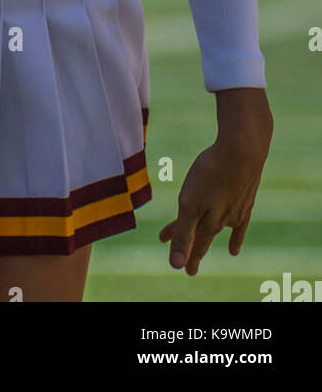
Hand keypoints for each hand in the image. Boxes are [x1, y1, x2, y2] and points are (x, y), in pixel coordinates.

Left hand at [159, 88, 272, 274]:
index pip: (192, 244)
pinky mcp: (245, 199)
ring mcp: (235, 210)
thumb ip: (183, 233)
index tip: (180, 269)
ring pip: (219, 228)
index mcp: (206, 221)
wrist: (242, 150)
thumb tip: (175, 265)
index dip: (184, 255)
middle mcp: (222, 220)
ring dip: (209, 237)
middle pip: (204, 237)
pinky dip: (235, 236)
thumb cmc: (211, 174)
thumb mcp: (190, 204)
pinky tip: (234, 248)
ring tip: (203, 249)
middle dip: (193, 250)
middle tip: (188, 269)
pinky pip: (240, 223)